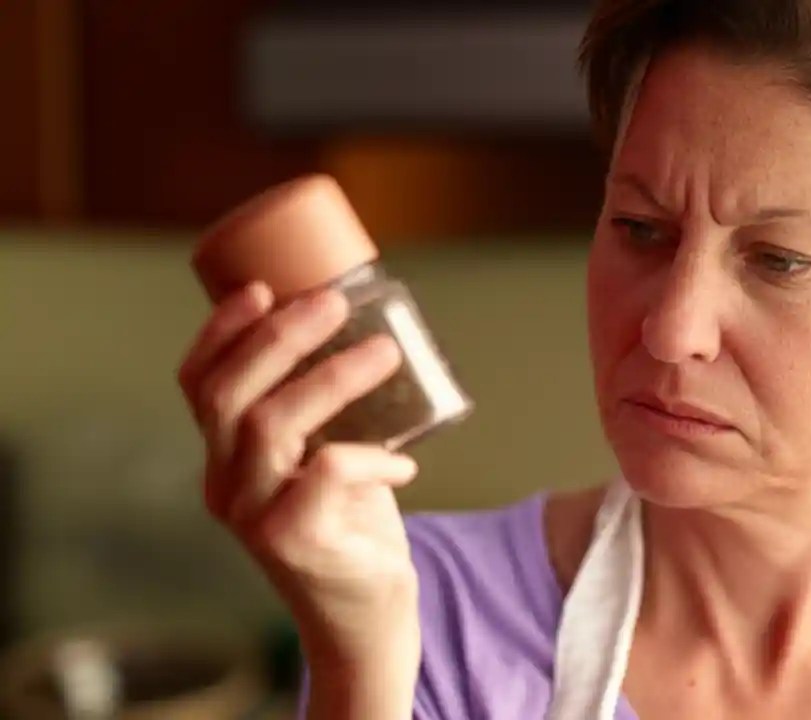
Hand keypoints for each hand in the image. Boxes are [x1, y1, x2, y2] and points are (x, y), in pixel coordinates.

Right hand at [177, 281, 421, 672]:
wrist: (366, 619)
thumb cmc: (351, 526)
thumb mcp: (327, 459)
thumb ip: (327, 413)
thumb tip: (366, 331)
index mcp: (225, 461)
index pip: (199, 386)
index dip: (222, 333)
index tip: (262, 288)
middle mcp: (226, 488)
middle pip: (230, 396)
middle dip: (280, 338)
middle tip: (333, 302)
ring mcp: (254, 519)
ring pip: (272, 426)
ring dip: (332, 378)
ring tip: (385, 353)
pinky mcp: (295, 544)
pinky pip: (328, 473)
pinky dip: (371, 456)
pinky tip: (403, 463)